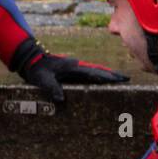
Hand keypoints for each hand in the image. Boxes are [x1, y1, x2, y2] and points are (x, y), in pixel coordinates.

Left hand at [12, 37, 128, 103]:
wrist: (31, 60)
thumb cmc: (37, 70)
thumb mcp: (43, 80)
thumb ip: (52, 88)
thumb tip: (60, 99)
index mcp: (73, 67)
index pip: (94, 72)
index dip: (107, 76)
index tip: (119, 79)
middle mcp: (77, 66)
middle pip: (99, 70)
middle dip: (113, 75)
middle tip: (127, 79)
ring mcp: (75, 67)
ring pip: (95, 71)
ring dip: (107, 75)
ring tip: (120, 79)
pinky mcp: (72, 70)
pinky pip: (89, 73)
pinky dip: (98, 76)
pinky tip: (102, 81)